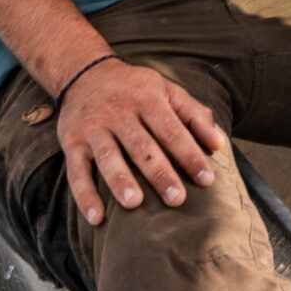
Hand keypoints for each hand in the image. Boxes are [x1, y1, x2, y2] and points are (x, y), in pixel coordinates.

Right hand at [56, 56, 225, 225]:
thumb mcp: (167, 90)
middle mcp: (119, 112)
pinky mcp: (71, 142)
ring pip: (107, 157)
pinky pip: (76, 171)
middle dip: (160, 173)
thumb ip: (194, 115)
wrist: (84, 72)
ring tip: (134, 203)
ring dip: (120, 181)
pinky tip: (96, 218)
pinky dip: (84, 196)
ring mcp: (93, 128)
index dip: (190, 155)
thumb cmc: (135, 88)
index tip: (207, 180)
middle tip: (177, 200)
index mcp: (147, 99)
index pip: (171, 130)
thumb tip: (219, 144)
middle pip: (142, 146)